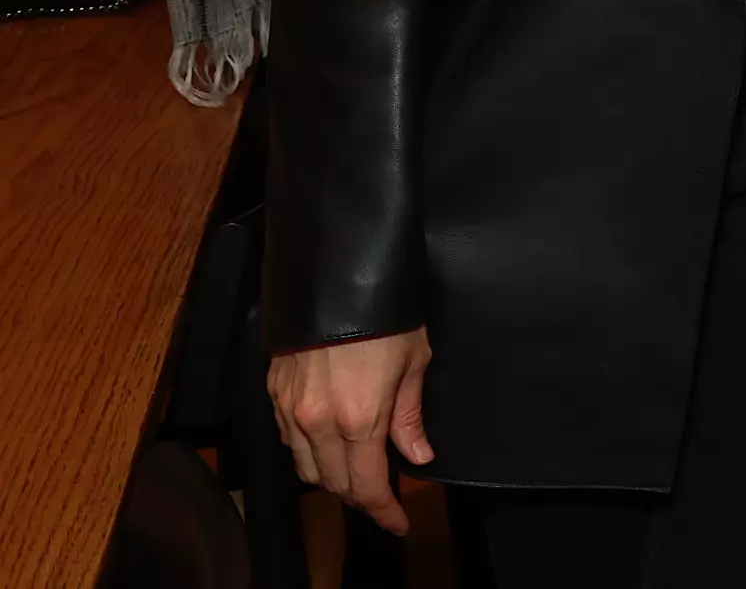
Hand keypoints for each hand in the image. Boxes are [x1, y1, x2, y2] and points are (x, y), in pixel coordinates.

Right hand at [267, 328, 433, 535]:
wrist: (336, 275)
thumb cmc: (387, 314)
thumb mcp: (414, 361)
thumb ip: (410, 416)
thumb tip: (417, 457)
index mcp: (359, 419)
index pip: (366, 485)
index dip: (383, 510)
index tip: (399, 522)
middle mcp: (318, 423)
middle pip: (334, 483)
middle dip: (360, 499)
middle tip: (383, 500)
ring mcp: (291, 410)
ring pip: (307, 468)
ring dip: (332, 479)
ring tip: (358, 476)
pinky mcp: (275, 394)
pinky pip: (290, 442)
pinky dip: (310, 455)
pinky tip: (329, 447)